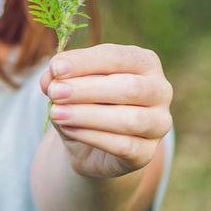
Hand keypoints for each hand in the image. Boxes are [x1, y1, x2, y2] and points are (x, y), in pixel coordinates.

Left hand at [40, 43, 172, 177]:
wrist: (91, 145)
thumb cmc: (86, 102)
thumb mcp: (70, 84)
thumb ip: (60, 77)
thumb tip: (50, 77)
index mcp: (144, 62)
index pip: (118, 57)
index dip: (86, 62)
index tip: (56, 68)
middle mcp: (160, 90)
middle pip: (130, 88)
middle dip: (87, 89)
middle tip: (54, 92)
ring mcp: (158, 123)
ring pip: (130, 119)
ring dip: (87, 115)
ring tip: (56, 113)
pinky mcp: (147, 153)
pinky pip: (123, 146)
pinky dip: (92, 136)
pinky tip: (68, 130)